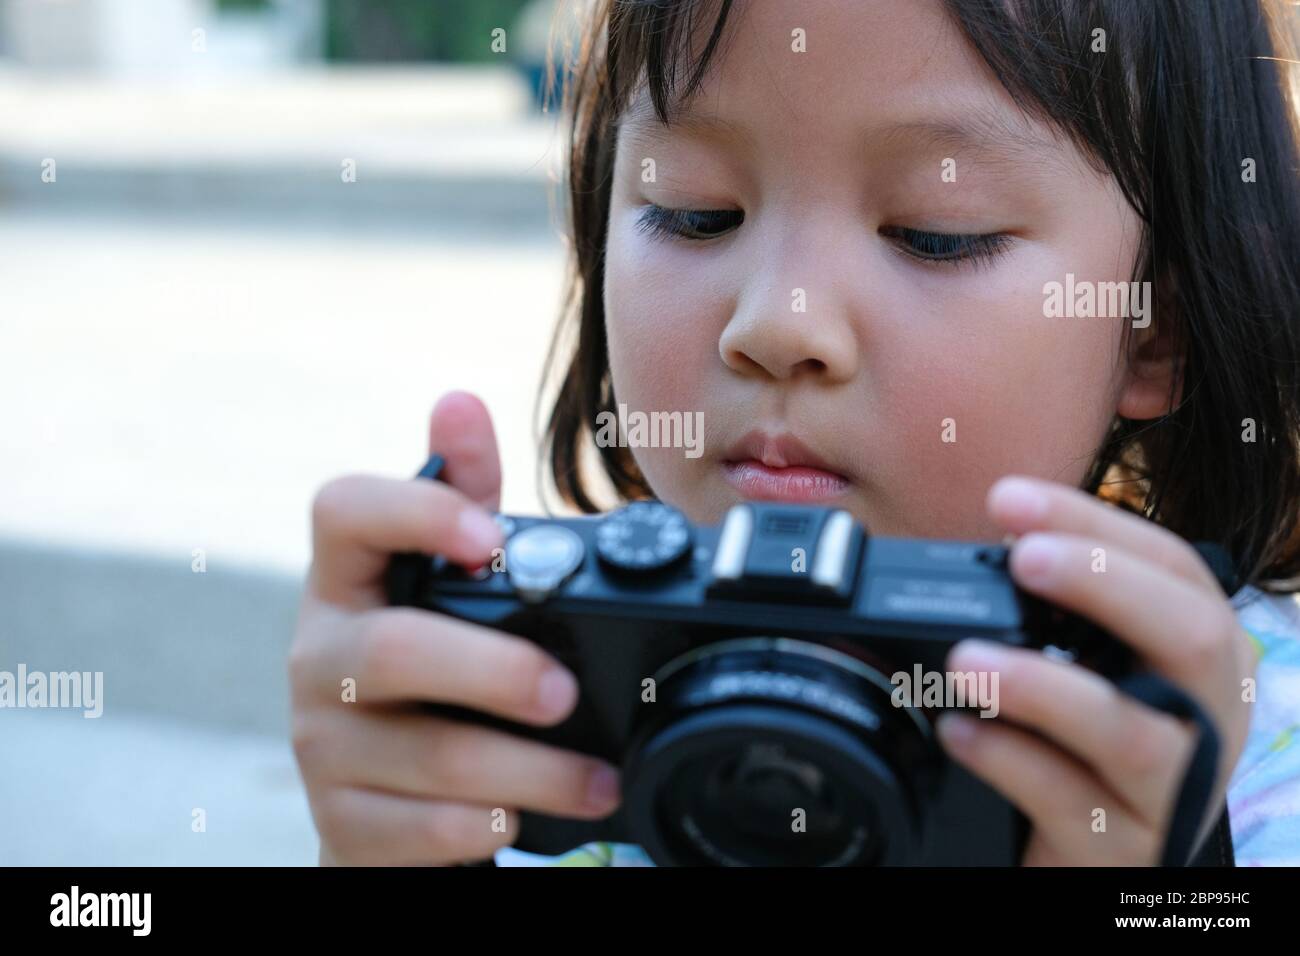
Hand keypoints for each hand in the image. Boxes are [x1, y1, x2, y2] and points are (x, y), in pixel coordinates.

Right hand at [289, 391, 621, 865]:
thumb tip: (455, 402)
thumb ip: (461, 501)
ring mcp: (323, 743)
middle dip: (493, 670)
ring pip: (426, 754)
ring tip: (597, 780)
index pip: (344, 511)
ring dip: (527, 770)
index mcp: (349, 579)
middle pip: (395, 649)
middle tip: (565, 691)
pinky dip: (478, 828)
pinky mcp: (341, 820)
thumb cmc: (432, 675)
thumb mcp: (447, 586)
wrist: (384, 799)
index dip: (417, 512)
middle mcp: (322, 655)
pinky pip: (411, 830)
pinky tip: (517, 822)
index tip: (493, 539)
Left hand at [935, 474, 1256, 865]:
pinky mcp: (1126, 852)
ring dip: (1044, 686)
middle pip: (1193, 637)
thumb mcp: (1093, 672)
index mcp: (1200, 658)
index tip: (1009, 499)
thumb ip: (1057, 614)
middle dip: (1105, 582)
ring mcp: (1174, 792)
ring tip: (965, 661)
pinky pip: (1071, 803)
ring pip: (1130, 733)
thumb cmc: (1089, 750)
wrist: (1094, 861)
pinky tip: (958, 733)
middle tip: (1022, 557)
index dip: (1096, 525)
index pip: (1173, 569)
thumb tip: (979, 546)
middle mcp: (1208, 717)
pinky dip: (1009, 761)